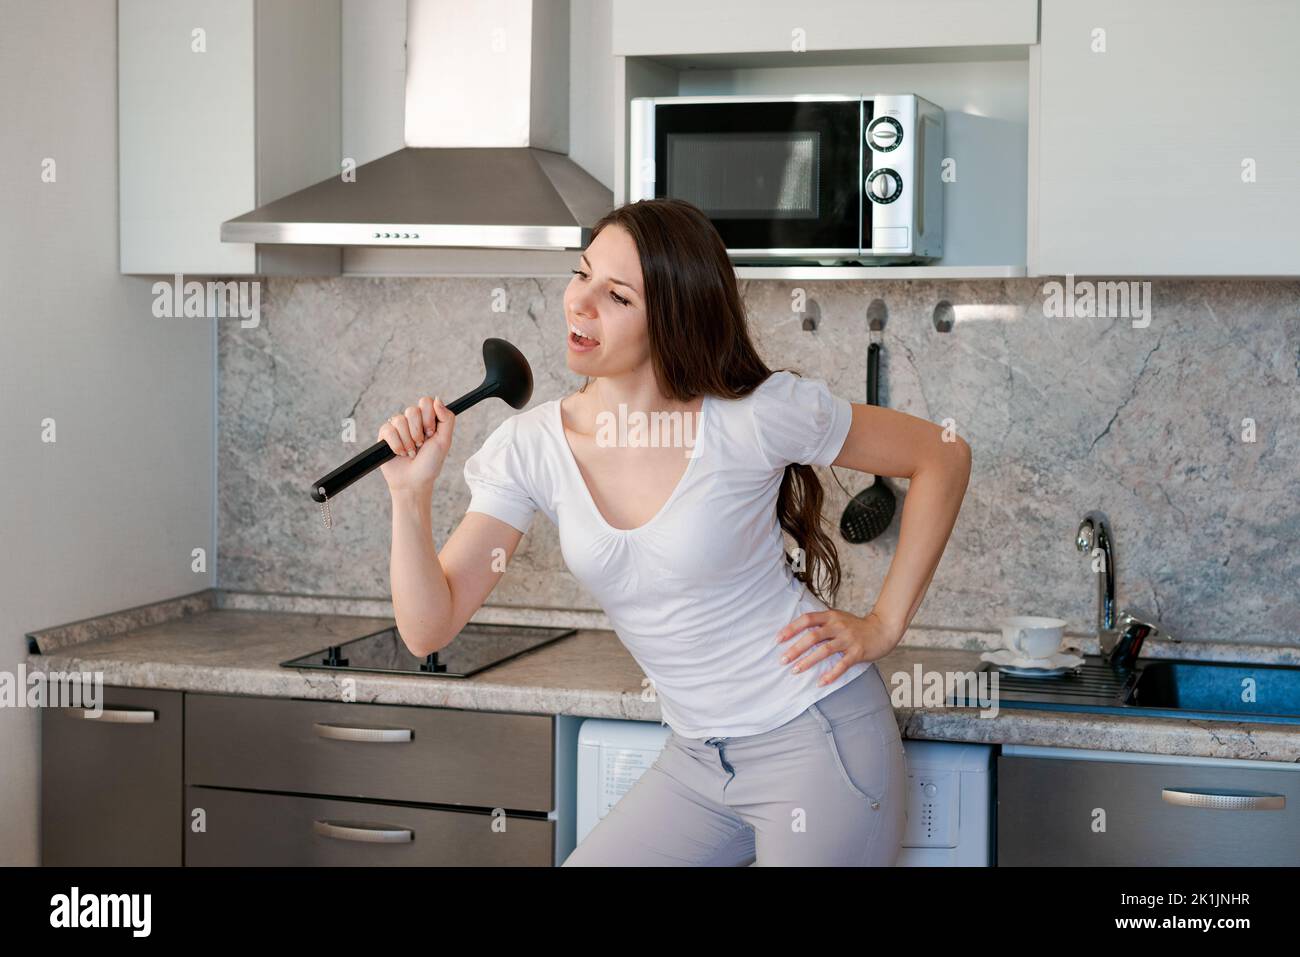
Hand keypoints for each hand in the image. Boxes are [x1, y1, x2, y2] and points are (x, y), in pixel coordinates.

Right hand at [377, 396, 454, 494]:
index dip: (428, 417)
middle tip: (420, 445)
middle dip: (417, 431)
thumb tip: (437, 398)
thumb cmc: (430, 464)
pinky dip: (396, 444)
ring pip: (399, 420)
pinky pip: (388, 429)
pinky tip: (400, 453)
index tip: (430, 433)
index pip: (425, 402)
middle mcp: (412, 421)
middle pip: (412, 410)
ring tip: (411, 452)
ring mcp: (398, 427)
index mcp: (428, 420)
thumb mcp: (445, 441)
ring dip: (407, 441)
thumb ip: (446, 418)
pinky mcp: (385, 435)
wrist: (413, 482)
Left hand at [775, 609, 902, 686]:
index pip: (807, 619)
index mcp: (831, 616)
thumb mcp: (837, 618)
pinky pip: (842, 665)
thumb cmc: (855, 626)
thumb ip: (821, 622)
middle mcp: (838, 625)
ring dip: (808, 661)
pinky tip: (820, 682)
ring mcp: (848, 639)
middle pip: (812, 636)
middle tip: (782, 660)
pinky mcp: (857, 652)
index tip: (777, 640)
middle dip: (795, 649)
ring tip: (795, 671)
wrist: (883, 629)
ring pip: (824, 650)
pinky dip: (831, 674)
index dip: (791, 628)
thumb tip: (796, 631)